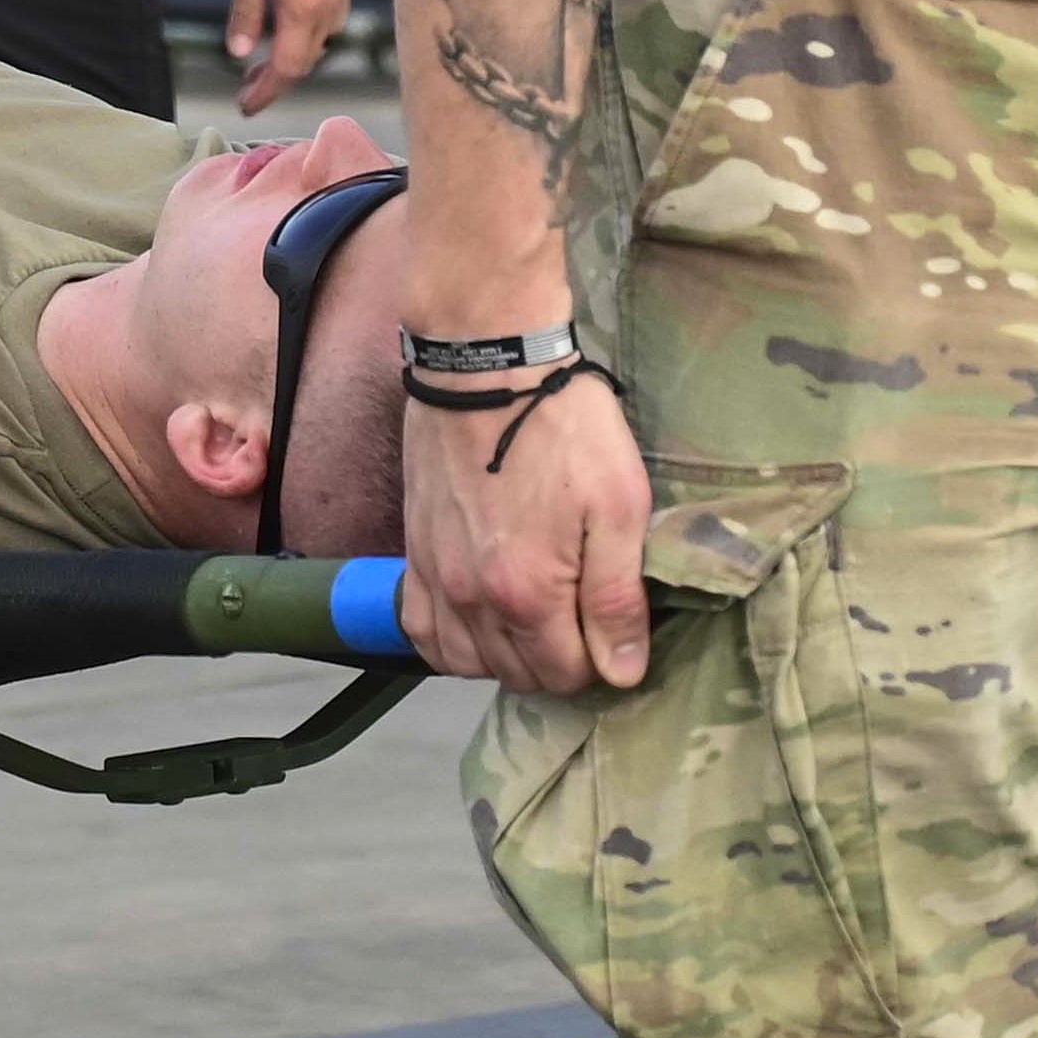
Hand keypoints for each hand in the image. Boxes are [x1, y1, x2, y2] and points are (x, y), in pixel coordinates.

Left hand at [226, 0, 356, 113]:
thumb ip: (246, 12)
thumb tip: (239, 52)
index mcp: (304, 8)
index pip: (287, 68)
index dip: (266, 92)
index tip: (245, 105)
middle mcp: (329, 7)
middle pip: (305, 61)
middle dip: (275, 80)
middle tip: (246, 87)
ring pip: (318, 43)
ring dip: (291, 58)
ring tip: (260, 61)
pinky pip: (328, 22)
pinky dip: (305, 37)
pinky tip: (286, 28)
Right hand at [399, 344, 651, 696]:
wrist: (485, 364)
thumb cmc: (562, 425)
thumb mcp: (618, 504)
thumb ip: (617, 598)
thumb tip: (623, 672)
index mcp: (528, 592)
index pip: (566, 674)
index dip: (599, 661)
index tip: (613, 626)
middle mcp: (472, 598)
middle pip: (518, 673)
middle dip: (557, 661)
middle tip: (582, 618)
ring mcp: (436, 575)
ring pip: (467, 662)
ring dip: (505, 658)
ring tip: (536, 622)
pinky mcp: (414, 551)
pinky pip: (421, 630)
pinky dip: (451, 643)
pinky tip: (479, 623)